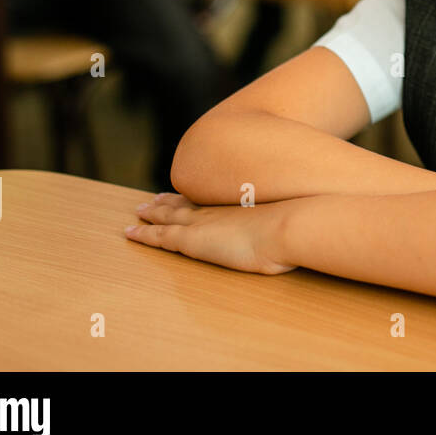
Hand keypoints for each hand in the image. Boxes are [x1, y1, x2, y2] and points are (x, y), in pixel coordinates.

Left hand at [124, 191, 294, 274]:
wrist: (287, 227)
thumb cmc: (298, 226)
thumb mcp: (295, 219)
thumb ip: (292, 221)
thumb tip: (306, 223)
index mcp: (237, 207)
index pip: (210, 201)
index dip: (195, 198)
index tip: (186, 194)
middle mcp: (216, 210)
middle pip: (185, 204)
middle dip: (168, 202)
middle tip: (153, 199)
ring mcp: (201, 223)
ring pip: (166, 217)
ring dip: (150, 214)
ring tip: (137, 210)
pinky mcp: (190, 240)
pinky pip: (158, 237)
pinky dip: (142, 234)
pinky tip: (130, 232)